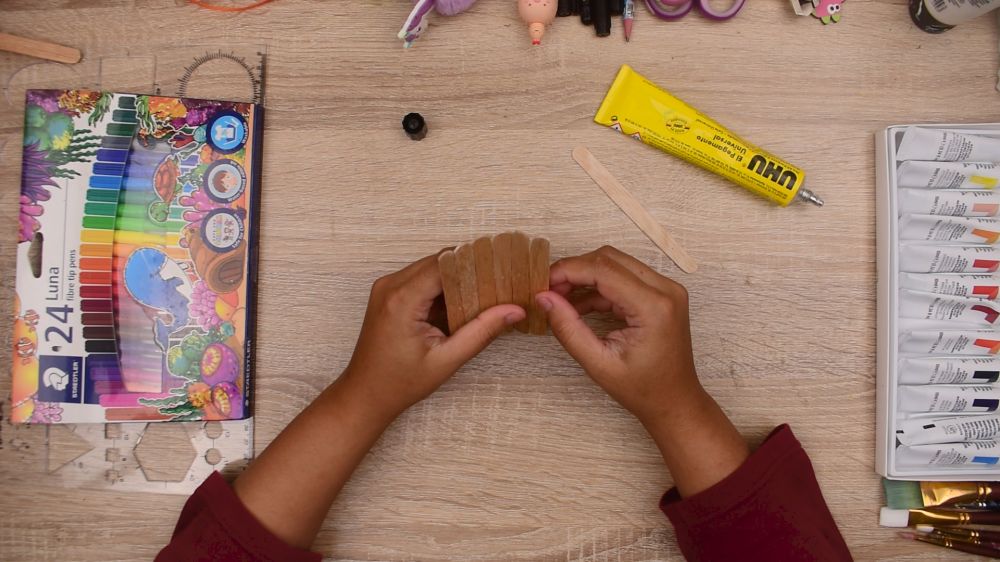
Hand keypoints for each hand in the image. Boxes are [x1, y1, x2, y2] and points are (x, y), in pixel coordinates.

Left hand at [341, 252, 525, 421]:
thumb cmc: (400, 382)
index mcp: (402, 299)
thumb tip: (515, 311)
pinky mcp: (388, 294)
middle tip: (500, 281)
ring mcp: (386, 288)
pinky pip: (420, 279)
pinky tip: (461, 303)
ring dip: (456, 277)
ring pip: (431, 267)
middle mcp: (390, 286)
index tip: (502, 266)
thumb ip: (482, 331)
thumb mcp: (447, 359)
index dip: (475, 262)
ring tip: (486, 292)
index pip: (445, 263)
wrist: (365, 394)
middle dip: (469, 269)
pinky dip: (442, 286)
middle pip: (438, 261)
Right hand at [536, 246, 747, 495]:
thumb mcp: (598, 363)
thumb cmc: (643, 389)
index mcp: (654, 306)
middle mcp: (665, 290)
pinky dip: (599, 287)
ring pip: (616, 264)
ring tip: (561, 299)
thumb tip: (543, 298)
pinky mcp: (661, 294)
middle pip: (610, 259)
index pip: (603, 269)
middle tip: (550, 290)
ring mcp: (667, 289)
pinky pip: (624, 277)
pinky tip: (579, 306)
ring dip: (586, 277)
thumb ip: (568, 328)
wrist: (674, 401)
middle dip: (575, 270)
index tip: (543, 282)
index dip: (569, 270)